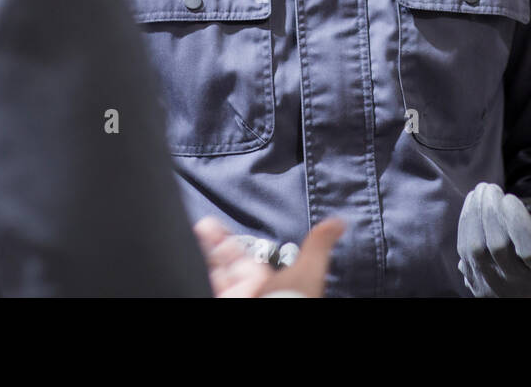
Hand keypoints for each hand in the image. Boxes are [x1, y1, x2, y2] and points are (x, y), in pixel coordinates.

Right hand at [195, 216, 344, 297]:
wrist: (274, 309)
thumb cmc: (291, 299)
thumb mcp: (309, 269)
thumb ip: (318, 245)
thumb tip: (341, 221)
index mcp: (262, 280)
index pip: (239, 255)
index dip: (225, 238)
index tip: (212, 223)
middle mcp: (242, 288)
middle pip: (221, 261)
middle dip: (212, 240)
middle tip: (204, 222)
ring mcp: (228, 294)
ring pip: (210, 269)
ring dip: (202, 250)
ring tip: (197, 229)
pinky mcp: (216, 296)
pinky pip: (203, 280)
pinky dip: (195, 268)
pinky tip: (190, 250)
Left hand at [456, 182, 530, 297]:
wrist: (523, 287)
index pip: (529, 250)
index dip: (518, 222)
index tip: (511, 198)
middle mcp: (516, 284)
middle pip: (498, 246)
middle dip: (492, 212)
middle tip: (493, 189)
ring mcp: (491, 283)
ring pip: (476, 248)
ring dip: (475, 214)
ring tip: (482, 191)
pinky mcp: (472, 278)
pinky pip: (464, 249)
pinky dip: (466, 222)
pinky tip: (473, 203)